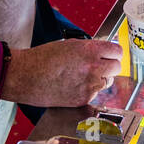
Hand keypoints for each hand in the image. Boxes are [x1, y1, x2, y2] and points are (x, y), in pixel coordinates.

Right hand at [5, 39, 122, 108]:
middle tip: (99, 66)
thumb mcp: (69, 45)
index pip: (117, 51)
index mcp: (89, 50)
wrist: (26, 76)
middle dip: (109, 66)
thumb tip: (102, 53)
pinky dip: (88, 90)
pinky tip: (74, 86)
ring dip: (100, 79)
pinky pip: (95, 93)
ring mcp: (89, 85)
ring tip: (82, 76)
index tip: (110, 55)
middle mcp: (93, 67)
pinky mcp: (84, 99)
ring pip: (107, 82)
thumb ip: (89, 49)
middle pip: (116, 67)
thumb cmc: (43, 59)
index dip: (113, 53)